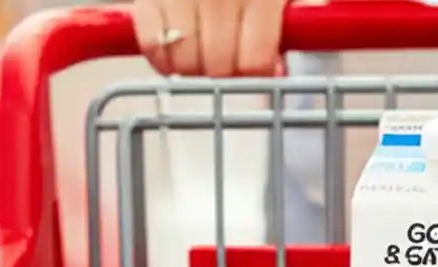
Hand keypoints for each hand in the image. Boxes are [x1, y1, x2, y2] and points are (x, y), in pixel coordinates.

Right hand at [132, 0, 287, 77]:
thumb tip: (276, 69)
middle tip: (230, 58)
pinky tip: (177, 46)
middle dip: (227, 72)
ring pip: (185, 63)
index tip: (257, 67)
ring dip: (195, 68)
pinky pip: (151, 44)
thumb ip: (285, 22)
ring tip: (203, 51)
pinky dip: (162, 57)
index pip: (253, 63)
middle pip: (219, 67)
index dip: (256, 73)